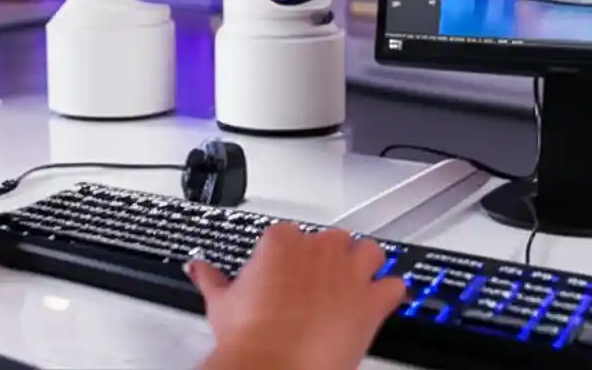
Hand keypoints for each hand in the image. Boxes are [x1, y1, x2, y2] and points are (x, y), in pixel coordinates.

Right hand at [189, 223, 405, 369]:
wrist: (274, 366)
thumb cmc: (249, 336)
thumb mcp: (221, 302)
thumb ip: (211, 278)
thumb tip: (197, 268)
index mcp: (282, 241)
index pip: (293, 234)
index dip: (293, 256)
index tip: (287, 274)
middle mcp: (319, 249)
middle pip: (334, 239)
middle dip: (331, 257)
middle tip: (319, 283)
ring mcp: (349, 272)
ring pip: (371, 252)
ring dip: (366, 264)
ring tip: (356, 283)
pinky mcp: (372, 300)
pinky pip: (394, 285)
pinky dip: (389, 293)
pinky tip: (379, 303)